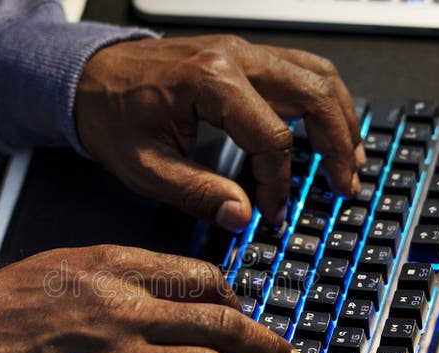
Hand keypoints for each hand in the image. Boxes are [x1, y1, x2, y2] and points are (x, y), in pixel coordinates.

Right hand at [0, 245, 302, 352]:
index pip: (202, 278)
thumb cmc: (13, 302)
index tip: (248, 317)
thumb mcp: (74, 260)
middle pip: (218, 326)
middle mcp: (126, 312)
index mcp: (121, 268)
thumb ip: (131, 269)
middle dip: (265, 346)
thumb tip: (184, 286)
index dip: (237, 300)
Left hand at [75, 35, 364, 231]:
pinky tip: (327, 128)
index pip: (272, 137)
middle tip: (346, 185)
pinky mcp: (242, 56)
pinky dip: (322, 101)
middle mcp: (234, 57)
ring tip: (350, 159)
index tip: (272, 212)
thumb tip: (242, 216)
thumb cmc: (110, 114)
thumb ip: (196, 194)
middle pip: (315, 94)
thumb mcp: (144, 167)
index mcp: (210, 82)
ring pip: (317, 74)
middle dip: (339, 144)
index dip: (279, 183)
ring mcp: (242, 51)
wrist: (89, 77)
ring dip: (341, 118)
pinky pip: (301, 69)